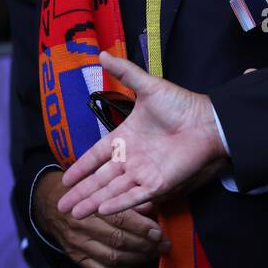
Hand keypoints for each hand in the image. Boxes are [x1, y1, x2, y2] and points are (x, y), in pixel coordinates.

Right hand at [34, 169, 167, 267]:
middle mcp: (80, 227)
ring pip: (112, 258)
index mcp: (86, 203)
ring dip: (138, 259)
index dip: (142, 227)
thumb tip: (151, 205)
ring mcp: (77, 245)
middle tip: (164, 244)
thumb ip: (123, 194)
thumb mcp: (99, 183)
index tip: (159, 231)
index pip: (119, 219)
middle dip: (146, 245)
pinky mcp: (76, 258)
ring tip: (155, 254)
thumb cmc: (81, 190)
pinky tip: (136, 262)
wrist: (49, 204)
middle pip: (118, 241)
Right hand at [57, 51, 226, 218]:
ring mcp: (144, 172)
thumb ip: (124, 72)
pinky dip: (118, 204)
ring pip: (112, 191)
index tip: (64, 180)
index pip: (95, 156)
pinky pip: (134, 196)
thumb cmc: (180, 104)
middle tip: (61, 207)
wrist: (206, 120)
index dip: (80, 168)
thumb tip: (101, 54)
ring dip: (93, 202)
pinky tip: (102, 211)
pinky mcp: (159, 184)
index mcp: (125, 138)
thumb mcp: (147, 86)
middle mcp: (131, 159)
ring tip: (75, 214)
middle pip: (99, 179)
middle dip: (80, 193)